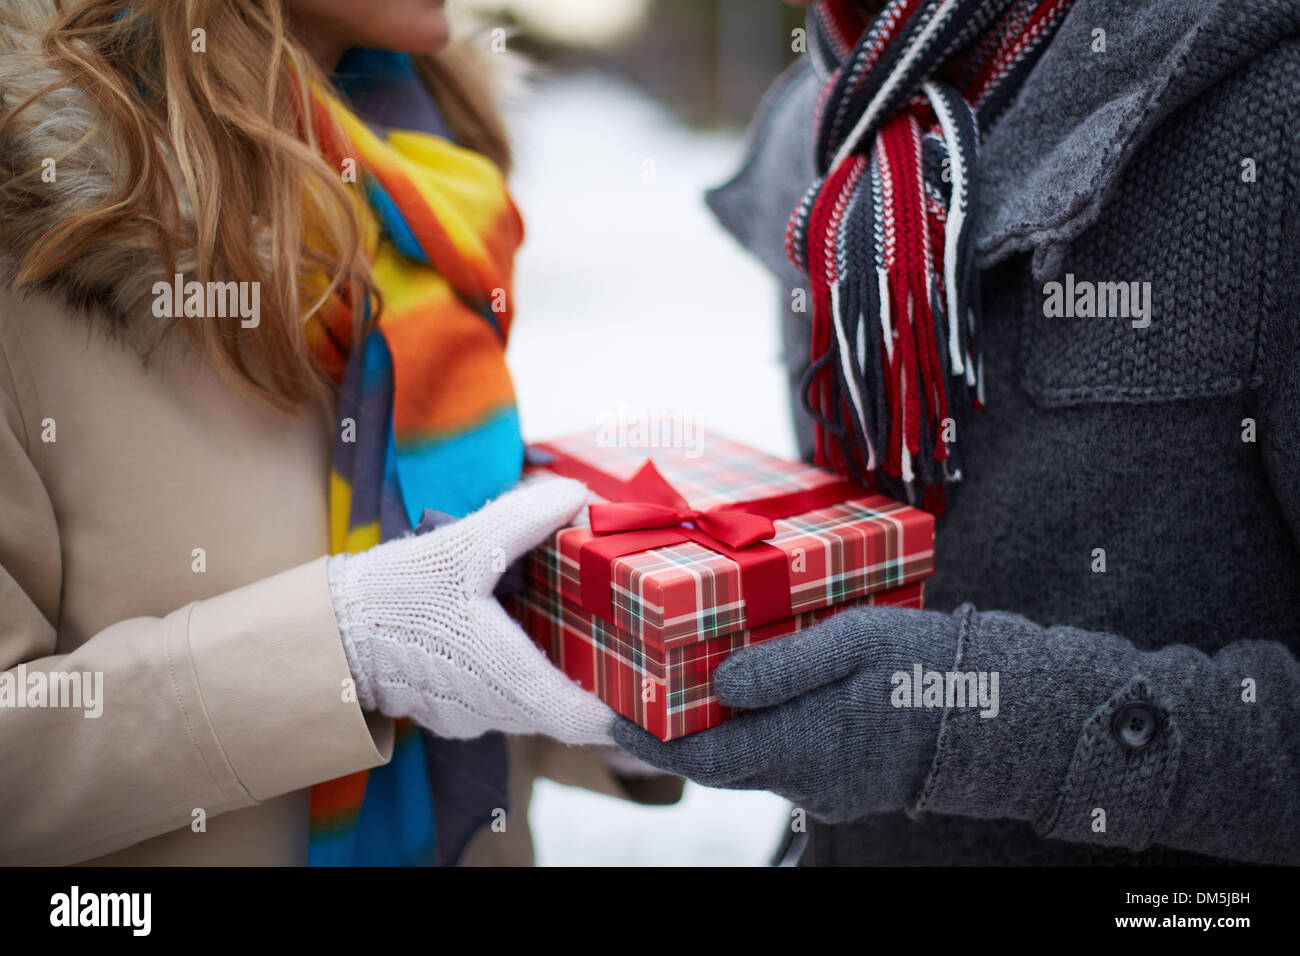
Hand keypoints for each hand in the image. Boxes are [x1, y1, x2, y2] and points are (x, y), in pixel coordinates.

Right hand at [327, 476, 615, 744]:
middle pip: (564, 714)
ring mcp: (471, 718)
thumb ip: (522, 518)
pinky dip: (523, 679)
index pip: (582, 719)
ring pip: (533, 709)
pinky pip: (502, 704)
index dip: (622, 714)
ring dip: (558, 681)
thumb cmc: (397, 595)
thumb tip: (576, 494)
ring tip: (587, 639)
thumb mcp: (463, 546)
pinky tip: (528, 640)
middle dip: (598, 687)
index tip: (651, 695)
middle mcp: (494, 711)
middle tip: (629, 651)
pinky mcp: (452, 713)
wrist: (331, 630)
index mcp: (505, 677)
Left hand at [613, 606, 959, 820]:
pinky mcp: (850, 784)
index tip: (612, 714)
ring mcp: (830, 787)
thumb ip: (784, 664)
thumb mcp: (854, 643)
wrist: (1001, 713)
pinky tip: (768, 696)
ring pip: (756, 760)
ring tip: (705, 681)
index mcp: (801, 744)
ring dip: (727, 729)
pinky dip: (766, 733)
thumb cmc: (926, 667)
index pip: (702, 759)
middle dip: (682, 730)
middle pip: (722, 762)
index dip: (651, 740)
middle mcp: (807, 778)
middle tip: (649, 688)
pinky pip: (790, 761)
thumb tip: (721, 680)